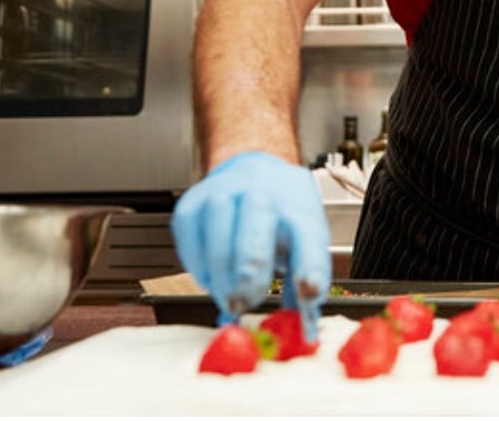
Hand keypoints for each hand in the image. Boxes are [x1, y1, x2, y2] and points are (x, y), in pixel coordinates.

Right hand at [172, 151, 331, 338]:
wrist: (253, 169)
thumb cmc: (282, 215)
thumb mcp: (304, 242)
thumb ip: (303, 286)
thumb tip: (302, 330)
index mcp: (299, 208)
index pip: (309, 239)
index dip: (308, 270)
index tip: (305, 296)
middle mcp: (263, 195)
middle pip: (257, 230)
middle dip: (250, 273)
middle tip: (244, 303)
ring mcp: (225, 194)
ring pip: (218, 232)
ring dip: (220, 273)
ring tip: (227, 294)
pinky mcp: (192, 203)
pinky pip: (189, 238)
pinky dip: (198, 266)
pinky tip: (211, 275)